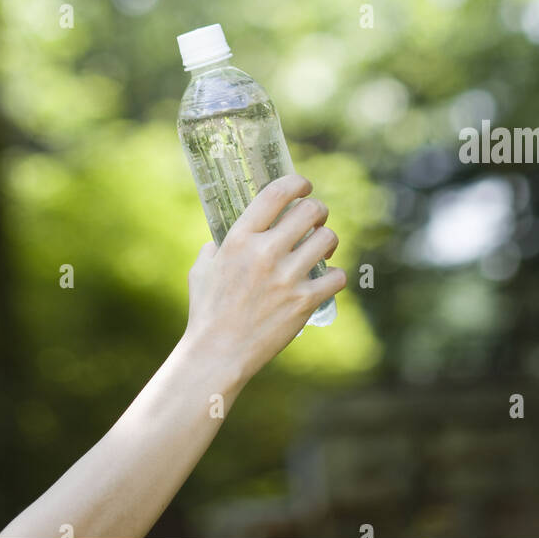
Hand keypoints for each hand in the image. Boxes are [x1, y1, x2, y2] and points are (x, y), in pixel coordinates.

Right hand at [183, 174, 345, 388]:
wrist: (218, 354)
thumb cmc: (206, 312)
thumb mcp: (201, 270)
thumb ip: (214, 249)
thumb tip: (221, 240)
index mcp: (239, 238)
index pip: (276, 194)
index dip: (297, 183)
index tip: (304, 185)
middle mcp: (265, 252)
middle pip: (309, 211)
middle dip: (318, 209)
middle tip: (317, 218)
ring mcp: (287, 277)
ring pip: (327, 239)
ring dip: (329, 239)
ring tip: (323, 246)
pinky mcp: (304, 302)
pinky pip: (337, 276)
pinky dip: (336, 276)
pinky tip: (327, 279)